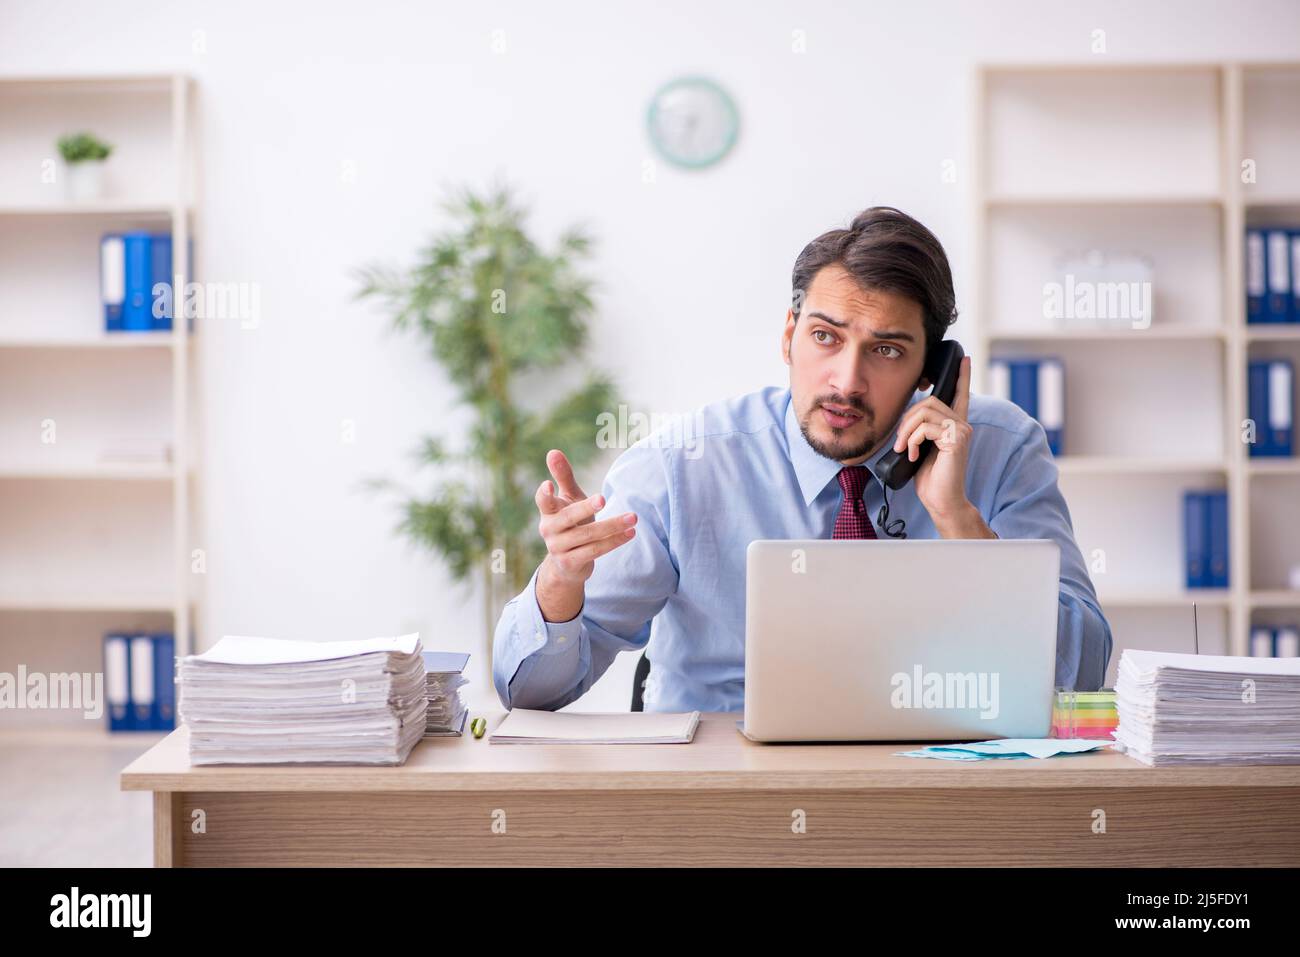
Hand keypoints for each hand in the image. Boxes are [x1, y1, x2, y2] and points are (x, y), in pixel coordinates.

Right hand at [536, 449, 637, 590]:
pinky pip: (595, 551)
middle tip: (603, 498)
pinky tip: (630, 533)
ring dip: (613, 526)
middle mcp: (549, 530)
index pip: (543, 501)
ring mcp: (558, 548)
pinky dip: (614, 541)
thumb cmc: (570, 523)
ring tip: (633, 517)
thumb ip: (563, 477)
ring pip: (588, 536)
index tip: (548, 484)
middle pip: (569, 517)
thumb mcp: (568, 500)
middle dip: (586, 508)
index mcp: (548, 512)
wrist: (566, 564)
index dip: (544, 494)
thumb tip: (553, 451)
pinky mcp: (571, 563)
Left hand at [892, 355, 976, 526]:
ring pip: (924, 412)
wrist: (940, 500)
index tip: (963, 358)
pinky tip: (913, 456)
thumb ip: (921, 429)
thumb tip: (910, 416)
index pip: (961, 394)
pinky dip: (911, 440)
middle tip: (900, 443)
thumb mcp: (921, 447)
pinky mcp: (957, 439)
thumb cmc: (929, 477)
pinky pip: (924, 428)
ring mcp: (962, 430)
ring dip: (906, 431)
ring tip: (904, 449)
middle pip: (928, 402)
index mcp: (955, 425)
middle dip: (906, 420)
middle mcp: (962, 424)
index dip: (962, 376)